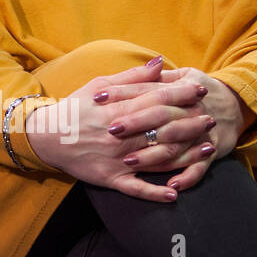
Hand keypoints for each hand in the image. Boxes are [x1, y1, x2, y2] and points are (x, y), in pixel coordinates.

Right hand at [26, 56, 206, 202]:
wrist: (45, 136)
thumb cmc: (75, 108)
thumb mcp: (99, 85)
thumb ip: (131, 78)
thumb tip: (159, 62)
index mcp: (114, 109)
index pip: (154, 99)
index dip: (180, 94)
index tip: (200, 88)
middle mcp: (117, 135)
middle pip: (160, 128)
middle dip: (189, 122)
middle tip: (211, 118)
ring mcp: (114, 158)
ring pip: (154, 157)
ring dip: (184, 155)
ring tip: (207, 148)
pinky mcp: (109, 178)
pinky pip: (134, 188)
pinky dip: (154, 192)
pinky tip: (175, 193)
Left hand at [97, 68, 254, 191]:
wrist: (236, 104)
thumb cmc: (198, 89)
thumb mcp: (181, 76)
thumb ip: (156, 74)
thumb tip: (131, 68)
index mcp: (179, 90)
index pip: (147, 90)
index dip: (122, 93)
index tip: (99, 97)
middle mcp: (190, 111)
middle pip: (160, 117)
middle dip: (135, 123)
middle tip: (110, 129)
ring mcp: (200, 134)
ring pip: (176, 146)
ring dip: (153, 156)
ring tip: (129, 161)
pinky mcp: (211, 151)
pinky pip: (200, 168)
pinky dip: (187, 178)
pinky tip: (171, 188)